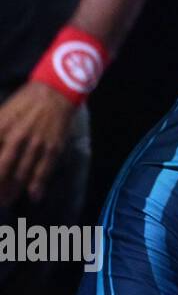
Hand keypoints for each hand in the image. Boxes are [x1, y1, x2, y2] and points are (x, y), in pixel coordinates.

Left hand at [0, 81, 76, 205]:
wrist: (55, 92)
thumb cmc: (24, 103)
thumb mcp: (1, 114)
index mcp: (1, 128)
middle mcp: (17, 138)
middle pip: (3, 168)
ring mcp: (36, 144)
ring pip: (22, 173)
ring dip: (13, 190)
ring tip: (6, 202)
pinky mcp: (52, 147)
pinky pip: (44, 169)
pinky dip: (39, 184)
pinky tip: (34, 196)